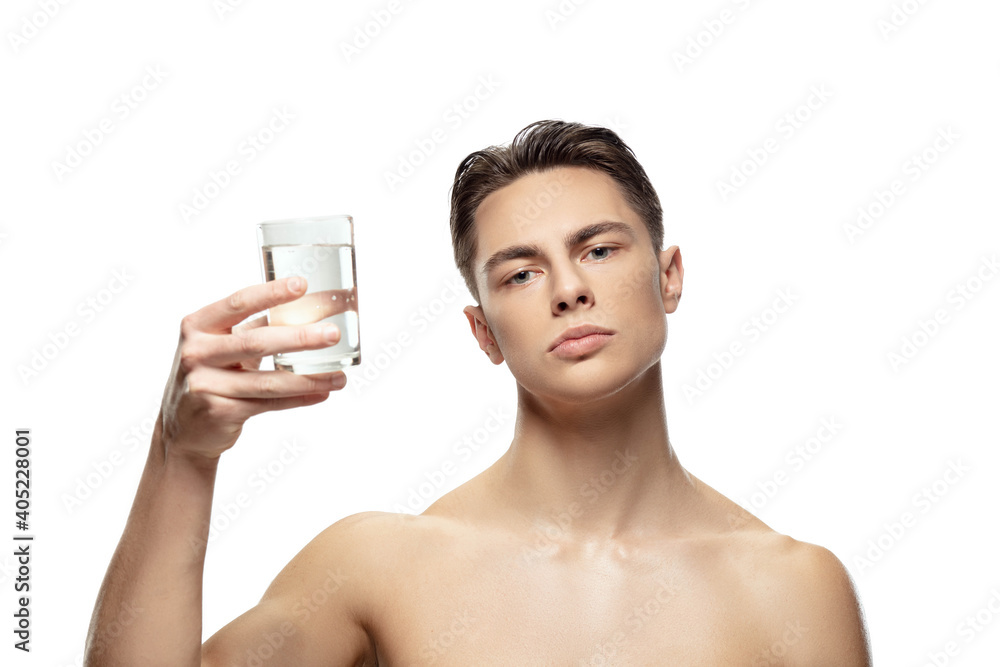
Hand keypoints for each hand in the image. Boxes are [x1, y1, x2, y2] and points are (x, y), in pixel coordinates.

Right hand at [158, 277, 349, 462]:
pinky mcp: (219, 411)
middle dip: (300, 338)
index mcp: (198, 326)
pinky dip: (299, 398)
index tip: (302, 284)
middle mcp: (196, 352)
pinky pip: (268, 403)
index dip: (271, 293)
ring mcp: (205, 384)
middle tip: (333, 334)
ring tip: (339, 376)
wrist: (182, 429)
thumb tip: (307, 307)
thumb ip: (254, 327)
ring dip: (309, 379)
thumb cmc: (210, 375)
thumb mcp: (220, 344)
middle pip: (256, 342)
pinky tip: (322, 393)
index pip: (239, 303)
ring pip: (268, 381)